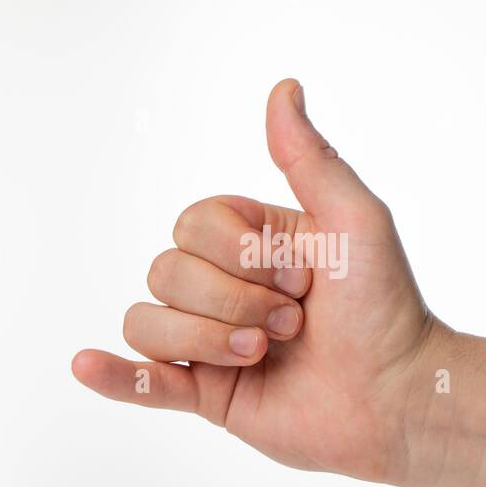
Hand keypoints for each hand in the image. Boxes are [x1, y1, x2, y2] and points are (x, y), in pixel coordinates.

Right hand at [72, 79, 447, 482]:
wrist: (399, 397)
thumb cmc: (385, 307)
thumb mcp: (355, 219)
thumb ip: (309, 158)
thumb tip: (283, 89)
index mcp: (251, 242)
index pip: (193, 224)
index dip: (240, 252)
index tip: (303, 276)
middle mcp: (223, 287)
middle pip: (166, 271)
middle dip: (232, 300)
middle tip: (293, 324)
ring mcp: (209, 342)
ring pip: (148, 321)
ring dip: (205, 338)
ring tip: (261, 357)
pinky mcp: (206, 394)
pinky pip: (143, 382)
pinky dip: (114, 375)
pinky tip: (86, 365)